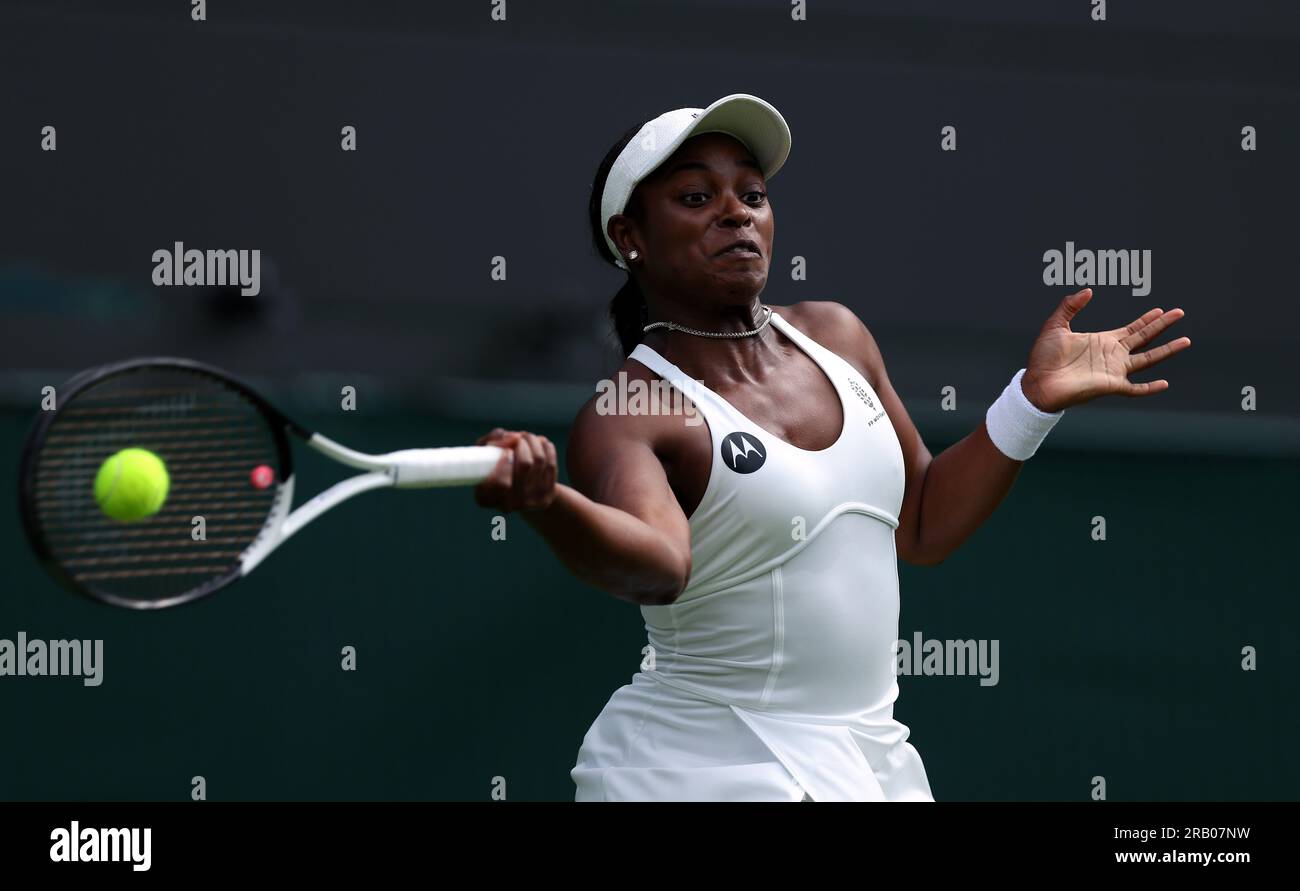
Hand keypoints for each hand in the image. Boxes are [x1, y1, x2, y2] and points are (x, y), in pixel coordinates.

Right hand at [473, 428, 558, 512]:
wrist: (521, 492)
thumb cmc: (497, 468)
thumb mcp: (485, 455)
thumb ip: (489, 441)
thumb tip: (505, 435)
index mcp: (488, 499)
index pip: (501, 483)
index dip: (505, 461)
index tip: (506, 450)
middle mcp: (510, 504)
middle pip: (525, 464)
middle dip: (521, 443)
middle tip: (516, 437)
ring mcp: (531, 501)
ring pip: (539, 459)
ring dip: (532, 441)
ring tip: (525, 436)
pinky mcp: (547, 495)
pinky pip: (551, 462)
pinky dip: (544, 447)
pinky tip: (537, 443)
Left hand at [1020, 288, 1191, 412]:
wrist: (1037, 383)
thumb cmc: (1043, 358)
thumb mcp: (1055, 326)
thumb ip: (1070, 306)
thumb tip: (1088, 290)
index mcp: (1102, 341)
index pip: (1131, 329)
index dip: (1146, 319)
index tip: (1160, 309)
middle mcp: (1112, 355)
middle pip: (1145, 338)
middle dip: (1162, 325)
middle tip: (1180, 312)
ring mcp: (1113, 371)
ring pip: (1148, 359)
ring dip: (1167, 350)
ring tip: (1185, 341)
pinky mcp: (1110, 386)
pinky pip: (1135, 389)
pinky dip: (1149, 388)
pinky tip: (1165, 383)